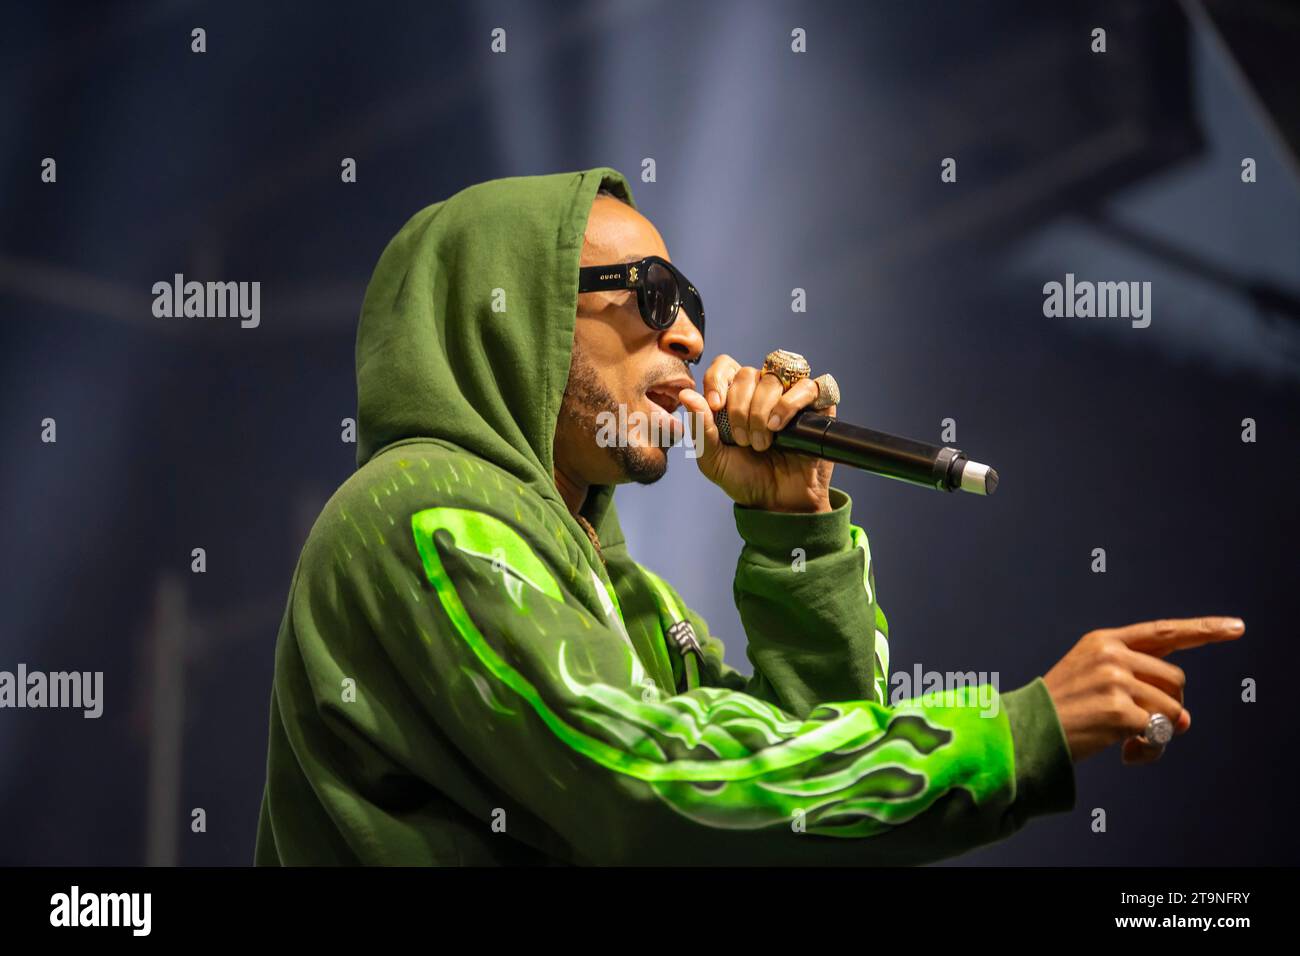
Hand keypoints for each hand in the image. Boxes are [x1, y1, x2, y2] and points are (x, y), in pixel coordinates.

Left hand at [677, 354, 834, 512]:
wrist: (777, 504)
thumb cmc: (745, 480)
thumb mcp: (712, 459)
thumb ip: (700, 427)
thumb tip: (686, 393)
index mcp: (735, 397)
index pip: (725, 366)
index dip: (717, 380)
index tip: (716, 407)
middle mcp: (762, 392)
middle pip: (747, 373)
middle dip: (740, 409)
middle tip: (743, 441)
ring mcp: (790, 397)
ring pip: (773, 379)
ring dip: (761, 411)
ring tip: (762, 442)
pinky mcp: (817, 406)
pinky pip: (808, 386)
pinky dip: (789, 403)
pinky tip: (779, 426)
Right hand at [1042, 616, 1244, 764]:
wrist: (1026, 732)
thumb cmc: (1064, 710)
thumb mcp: (1095, 681)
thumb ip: (1142, 687)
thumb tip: (1185, 720)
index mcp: (1104, 640)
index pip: (1164, 632)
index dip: (1204, 630)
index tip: (1236, 628)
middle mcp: (1111, 655)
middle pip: (1176, 680)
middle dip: (1168, 706)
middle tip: (1141, 724)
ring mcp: (1115, 681)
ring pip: (1174, 709)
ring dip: (1159, 731)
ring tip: (1128, 740)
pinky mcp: (1119, 711)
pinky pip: (1159, 733)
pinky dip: (1149, 748)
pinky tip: (1126, 752)